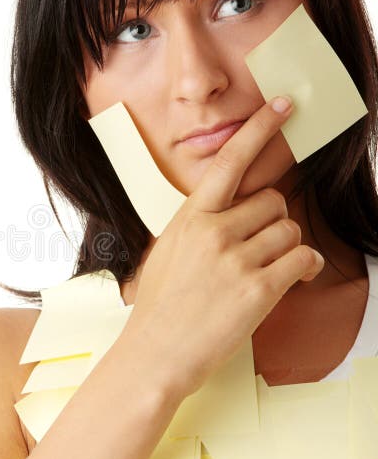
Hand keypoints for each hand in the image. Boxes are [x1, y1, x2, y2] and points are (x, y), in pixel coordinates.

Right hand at [117, 95, 323, 398]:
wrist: (155, 353)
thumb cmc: (159, 306)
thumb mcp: (167, 252)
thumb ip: (199, 224)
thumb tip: (235, 209)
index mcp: (189, 218)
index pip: (229, 162)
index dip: (259, 129)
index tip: (284, 105)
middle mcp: (212, 231)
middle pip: (273, 200)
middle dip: (273, 221)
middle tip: (259, 246)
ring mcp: (235, 259)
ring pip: (289, 230)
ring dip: (286, 248)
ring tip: (266, 270)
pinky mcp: (258, 289)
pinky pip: (303, 259)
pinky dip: (305, 267)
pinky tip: (292, 278)